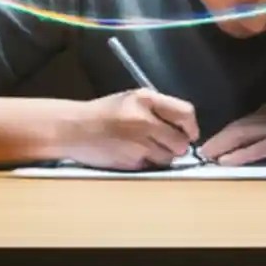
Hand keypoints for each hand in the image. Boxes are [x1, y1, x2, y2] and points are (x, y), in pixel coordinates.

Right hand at [60, 89, 198, 169]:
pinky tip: (134, 155)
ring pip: (169, 157)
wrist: (73, 129)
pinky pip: (153, 166)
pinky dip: (149, 163)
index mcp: (146, 99)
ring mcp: (138, 143)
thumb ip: (158, 109)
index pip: (185, 113)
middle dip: (177, 145)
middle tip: (165, 143)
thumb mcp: (131, 100)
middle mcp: (144, 120)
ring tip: (146, 148)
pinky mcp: (131, 162)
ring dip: (163, 156)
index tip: (190, 133)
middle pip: (181, 141)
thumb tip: (185, 126)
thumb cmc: (103, 113)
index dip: (191, 127)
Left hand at [199, 103, 265, 165]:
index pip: (243, 121)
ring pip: (242, 135)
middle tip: (200, 152)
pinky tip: (225, 162)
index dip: (225, 134)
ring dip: (221, 146)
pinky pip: (257, 149)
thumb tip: (264, 142)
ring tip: (205, 158)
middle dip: (217, 139)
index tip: (211, 145)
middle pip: (237, 127)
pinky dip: (239, 155)